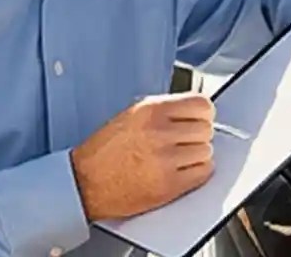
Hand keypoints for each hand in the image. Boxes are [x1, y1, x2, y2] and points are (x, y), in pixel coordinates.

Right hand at [70, 93, 215, 221]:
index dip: (203, 114)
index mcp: (151, 110)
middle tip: (185, 143)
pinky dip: (197, 173)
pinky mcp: (169, 185)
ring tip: (179, 159)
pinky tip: (182, 171)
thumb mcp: (132, 116)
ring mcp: (165, 159)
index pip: (201, 105)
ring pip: (206, 151)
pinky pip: (203, 173)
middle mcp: (159, 131)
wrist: (84, 182)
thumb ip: (164, 111)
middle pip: (206, 129)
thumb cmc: (104, 152)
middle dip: (198, 137)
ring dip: (197, 156)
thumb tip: (195, 112)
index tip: (199, 120)